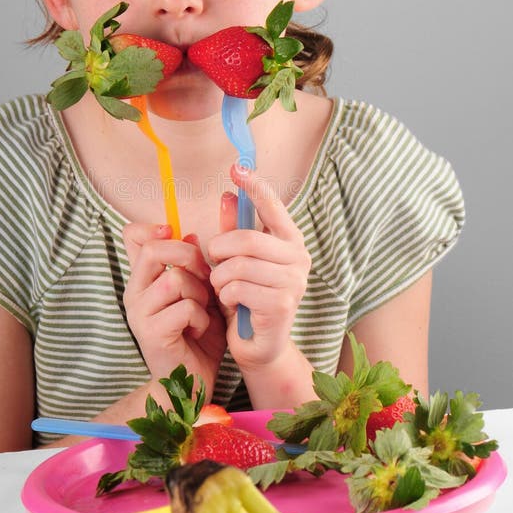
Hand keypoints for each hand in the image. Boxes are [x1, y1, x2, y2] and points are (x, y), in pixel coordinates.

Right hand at [122, 223, 226, 393]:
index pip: (131, 236)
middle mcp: (134, 293)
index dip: (153, 227)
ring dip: (200, 294)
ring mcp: (139, 314)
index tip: (175, 235)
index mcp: (143, 279)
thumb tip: (189, 235)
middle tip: (205, 278)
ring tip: (202, 311)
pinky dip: (201, 318)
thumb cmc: (199, 336)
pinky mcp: (150, 333)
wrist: (192, 382)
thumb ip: (194, 267)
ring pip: (174, 279)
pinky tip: (199, 330)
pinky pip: (185, 308)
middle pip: (153, 250)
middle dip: (189, 257)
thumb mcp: (201, 293)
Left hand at [208, 164, 310, 371]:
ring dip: (220, 278)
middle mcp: (299, 257)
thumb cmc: (248, 297)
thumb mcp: (236, 260)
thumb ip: (235, 229)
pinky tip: (233, 303)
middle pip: (246, 239)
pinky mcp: (283, 304)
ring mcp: (295, 281)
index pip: (272, 205)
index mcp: (290, 240)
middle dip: (220, 250)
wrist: (259, 345)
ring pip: (238, 266)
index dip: (254, 185)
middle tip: (214, 262)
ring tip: (224, 287)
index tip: (236, 167)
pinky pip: (238, 289)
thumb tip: (229, 194)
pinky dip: (225, 296)